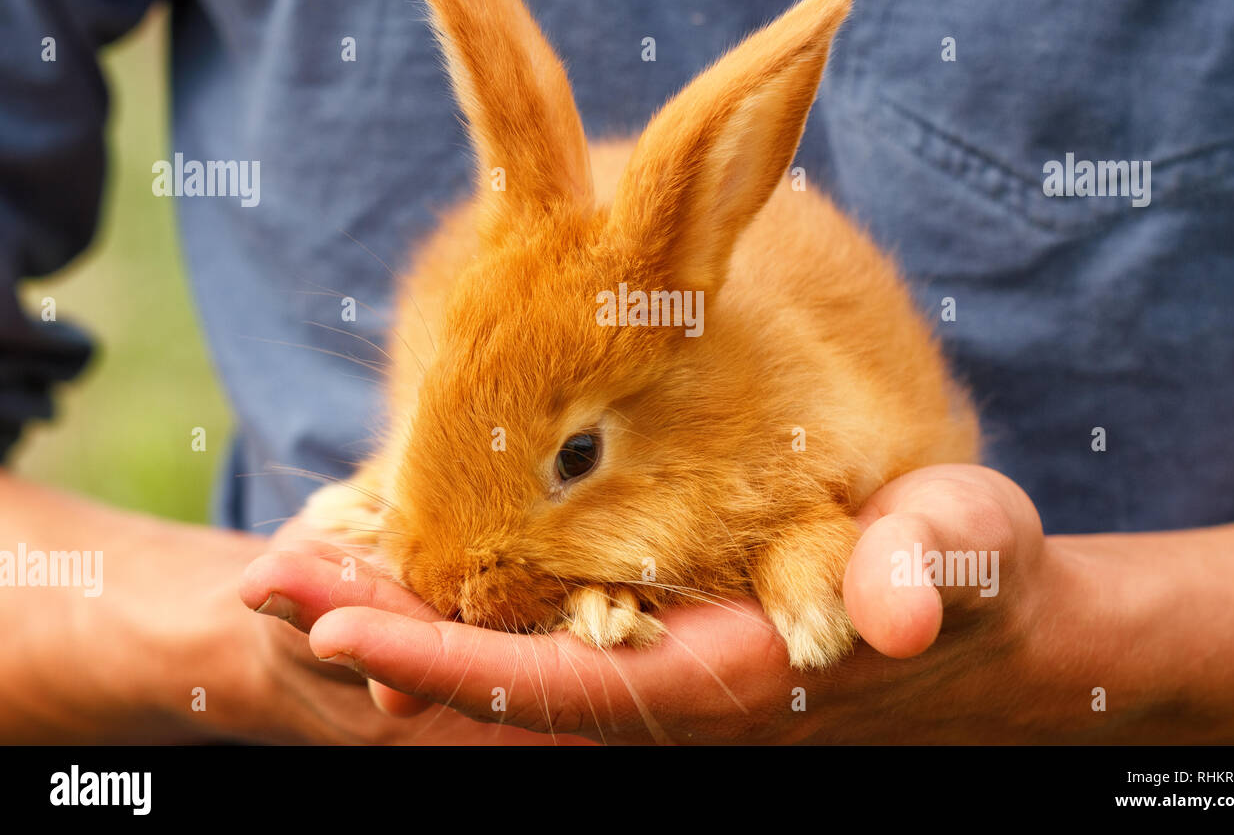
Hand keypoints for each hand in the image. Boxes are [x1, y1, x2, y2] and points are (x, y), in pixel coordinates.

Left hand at [285, 465, 1050, 742]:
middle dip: (384, 635)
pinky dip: (457, 586)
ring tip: (297, 557)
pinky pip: (536, 610)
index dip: (453, 668)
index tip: (340, 636)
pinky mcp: (653, 611)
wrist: (969, 592)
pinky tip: (397, 544)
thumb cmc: (970, 568)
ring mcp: (653, 651)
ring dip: (400, 607)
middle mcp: (664, 679)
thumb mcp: (965, 553)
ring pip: (502, 644)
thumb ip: (932, 571)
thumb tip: (899, 609)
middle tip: (263, 581)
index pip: (566, 690)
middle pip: (497, 676)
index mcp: (720, 678)